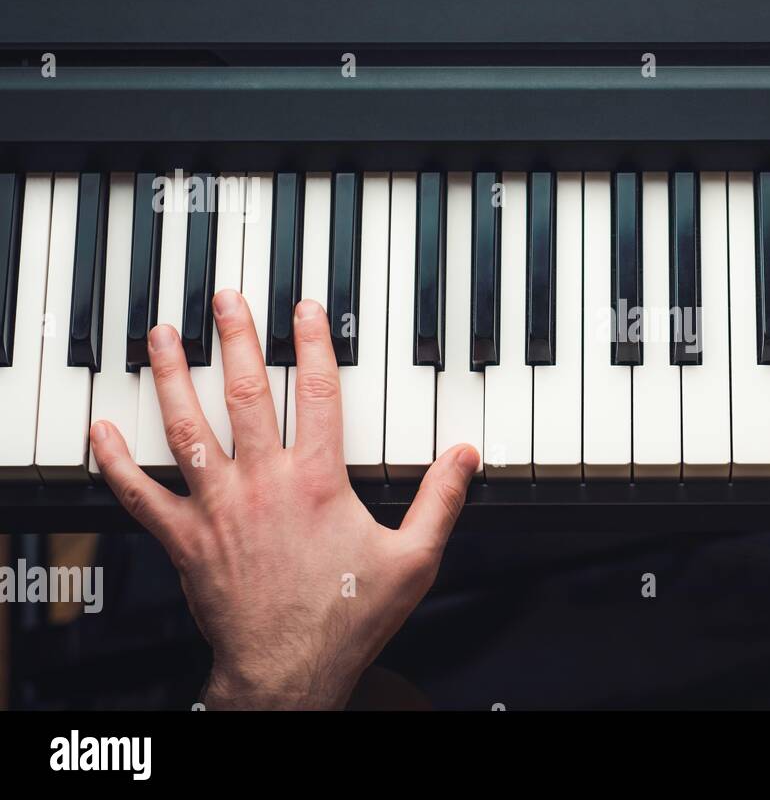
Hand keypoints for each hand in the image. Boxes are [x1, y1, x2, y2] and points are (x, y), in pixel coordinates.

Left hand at [91, 290, 478, 709]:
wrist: (289, 671)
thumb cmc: (347, 618)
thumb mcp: (415, 559)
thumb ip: (440, 500)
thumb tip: (465, 456)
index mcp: (318, 482)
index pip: (315, 393)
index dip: (312, 344)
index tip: (304, 309)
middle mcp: (263, 484)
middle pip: (244, 395)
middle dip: (233, 339)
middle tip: (224, 300)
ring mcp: (219, 509)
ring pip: (188, 429)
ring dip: (171, 377)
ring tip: (160, 336)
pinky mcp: (185, 539)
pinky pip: (140, 494)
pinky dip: (116, 461)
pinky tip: (102, 430)